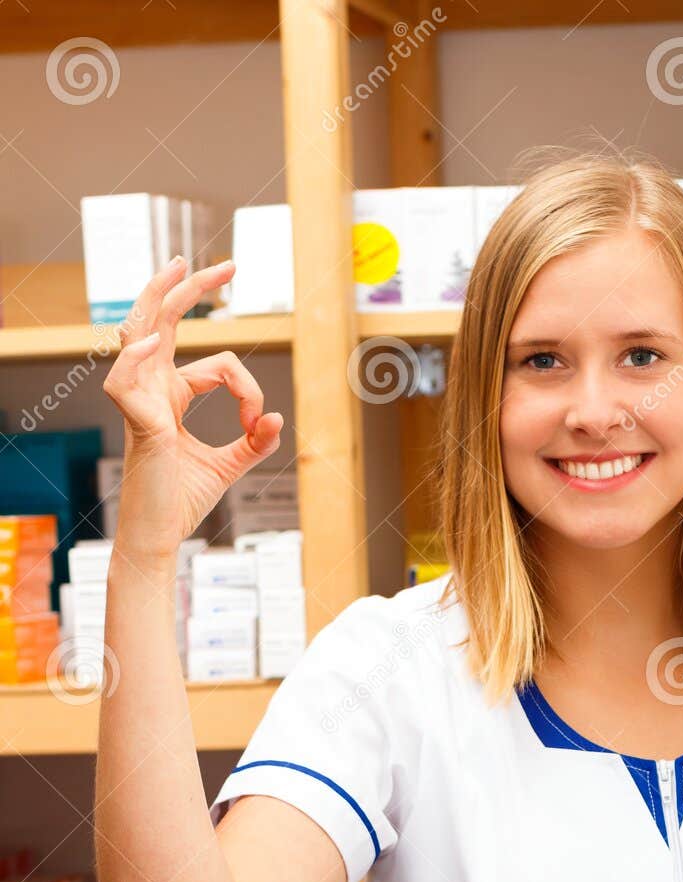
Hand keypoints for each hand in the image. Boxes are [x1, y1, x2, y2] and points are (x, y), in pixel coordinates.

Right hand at [102, 255, 283, 564]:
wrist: (161, 534)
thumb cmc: (182, 500)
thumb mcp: (230, 465)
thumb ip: (254, 441)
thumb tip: (278, 417)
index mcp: (170, 394)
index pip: (216, 364)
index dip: (247, 388)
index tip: (258, 422)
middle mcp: (152, 389)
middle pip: (161, 321)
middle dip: (188, 289)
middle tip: (224, 265)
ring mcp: (140, 402)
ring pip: (138, 334)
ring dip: (157, 298)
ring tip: (179, 268)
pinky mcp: (137, 423)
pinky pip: (123, 381)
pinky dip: (134, 359)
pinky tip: (149, 342)